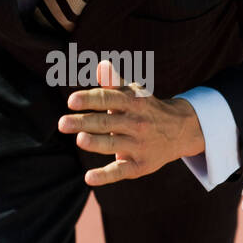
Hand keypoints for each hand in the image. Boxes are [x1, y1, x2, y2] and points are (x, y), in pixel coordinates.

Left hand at [58, 59, 205, 184]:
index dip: (91, 99)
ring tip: (80, 140)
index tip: (72, 101)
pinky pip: (120, 171)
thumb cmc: (146, 108)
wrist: (180, 131)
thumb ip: (114, 83)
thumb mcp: (134, 93)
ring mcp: (139, 145)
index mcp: (134, 103)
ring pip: (114, 145)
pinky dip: (105, 176)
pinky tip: (88, 177)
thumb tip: (101, 66)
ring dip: (96, 143)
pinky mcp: (140, 165)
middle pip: (107, 122)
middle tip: (62, 124)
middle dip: (84, 122)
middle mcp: (137, 123)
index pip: (110, 99)